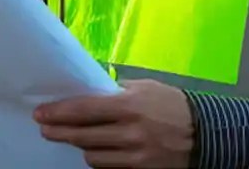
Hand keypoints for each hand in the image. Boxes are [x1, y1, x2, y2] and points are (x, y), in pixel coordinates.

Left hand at [33, 79, 194, 167]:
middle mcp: (130, 132)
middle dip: (59, 133)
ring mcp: (136, 155)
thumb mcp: (145, 88)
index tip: (41, 113)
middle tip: (45, 129)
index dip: (58, 113)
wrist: (207, 133)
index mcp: (129, 105)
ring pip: (93, 156)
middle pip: (82, 136)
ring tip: (73, 139)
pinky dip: (100, 160)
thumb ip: (117, 91)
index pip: (84, 110)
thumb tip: (88, 91)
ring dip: (81, 147)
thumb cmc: (172, 104)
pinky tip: (95, 152)